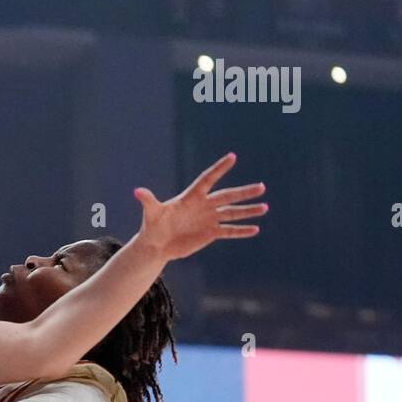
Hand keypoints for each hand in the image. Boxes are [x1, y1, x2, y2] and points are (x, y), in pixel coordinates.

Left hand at [134, 153, 267, 260]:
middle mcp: (203, 206)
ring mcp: (208, 219)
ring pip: (231, 212)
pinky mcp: (210, 233)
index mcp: (190, 197)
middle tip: (262, 187)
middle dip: (244, 193)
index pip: (207, 179)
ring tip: (264, 207)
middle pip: (226, 196)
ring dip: (247, 210)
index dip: (219, 169)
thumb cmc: (152, 227)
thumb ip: (149, 202)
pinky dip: (241, 231)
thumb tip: (137, 191)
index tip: (232, 157)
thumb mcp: (151, 214)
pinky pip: (229, 231)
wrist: (157, 245)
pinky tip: (255, 229)